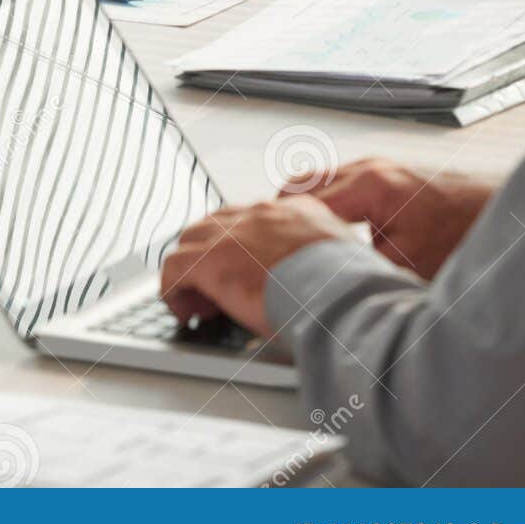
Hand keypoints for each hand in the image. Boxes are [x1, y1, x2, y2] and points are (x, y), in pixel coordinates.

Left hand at [160, 197, 350, 334]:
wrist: (343, 296)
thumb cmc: (350, 290)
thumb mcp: (343, 264)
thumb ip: (324, 262)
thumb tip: (317, 282)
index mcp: (296, 212)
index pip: (252, 218)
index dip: (240, 246)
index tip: (244, 271)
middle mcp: (262, 213)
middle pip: (215, 223)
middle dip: (209, 253)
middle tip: (216, 289)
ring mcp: (234, 232)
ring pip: (190, 240)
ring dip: (191, 270)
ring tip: (199, 302)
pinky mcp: (212, 260)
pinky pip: (174, 268)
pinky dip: (174, 290)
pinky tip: (185, 312)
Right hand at [282, 158, 494, 281]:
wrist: (505, 213)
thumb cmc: (466, 234)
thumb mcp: (409, 268)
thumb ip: (363, 275)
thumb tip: (329, 298)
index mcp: (370, 185)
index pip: (300, 203)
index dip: (277, 233)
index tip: (261, 258)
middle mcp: (368, 169)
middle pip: (298, 186)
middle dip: (279, 220)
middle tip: (267, 256)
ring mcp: (375, 169)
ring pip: (314, 184)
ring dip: (299, 214)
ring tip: (290, 251)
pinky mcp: (383, 178)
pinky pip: (336, 188)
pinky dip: (321, 210)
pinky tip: (324, 242)